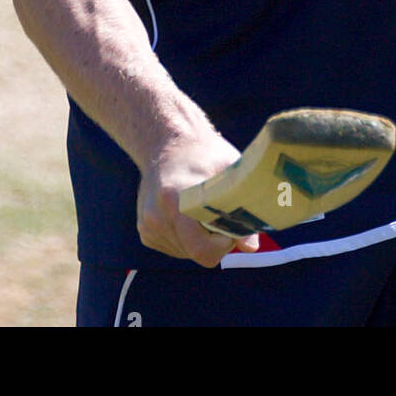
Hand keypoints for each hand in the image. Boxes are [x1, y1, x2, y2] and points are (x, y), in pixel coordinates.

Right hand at [136, 128, 260, 267]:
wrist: (167, 142)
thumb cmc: (204, 154)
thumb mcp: (229, 170)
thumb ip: (241, 208)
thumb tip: (250, 247)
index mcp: (176, 200)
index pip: (202, 250)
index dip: (223, 243)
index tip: (228, 222)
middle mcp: (157, 216)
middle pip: (195, 254)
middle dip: (213, 241)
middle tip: (218, 212)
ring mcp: (148, 226)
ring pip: (185, 252)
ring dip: (199, 239)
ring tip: (200, 208)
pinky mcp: (145, 231)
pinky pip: (175, 248)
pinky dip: (187, 238)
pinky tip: (187, 212)